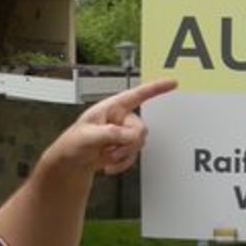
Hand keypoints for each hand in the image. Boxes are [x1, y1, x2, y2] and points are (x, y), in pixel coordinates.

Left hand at [59, 78, 176, 175]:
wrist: (71, 163)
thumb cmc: (72, 144)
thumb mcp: (88, 136)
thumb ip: (111, 133)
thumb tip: (130, 135)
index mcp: (111, 107)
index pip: (138, 95)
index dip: (156, 88)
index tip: (173, 83)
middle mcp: (120, 118)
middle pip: (141, 128)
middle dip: (127, 143)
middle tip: (109, 149)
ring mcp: (124, 133)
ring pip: (139, 143)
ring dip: (122, 154)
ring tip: (105, 155)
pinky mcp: (125, 146)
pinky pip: (135, 155)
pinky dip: (123, 162)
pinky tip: (109, 163)